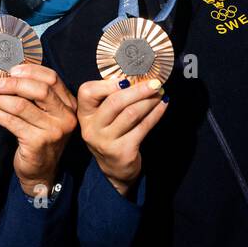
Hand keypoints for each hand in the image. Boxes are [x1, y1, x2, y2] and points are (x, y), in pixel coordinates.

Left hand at [0, 65, 76, 198]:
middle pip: (39, 90)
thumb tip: (9, 76)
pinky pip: (11, 122)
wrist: (41, 171)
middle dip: (13, 84)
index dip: (30, 71)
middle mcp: (65, 117)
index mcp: (69, 105)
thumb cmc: (40, 138)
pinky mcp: (37, 142)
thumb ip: (37, 96)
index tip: (12, 70)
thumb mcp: (47, 115)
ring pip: (21, 105)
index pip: (52, 79)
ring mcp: (53, 130)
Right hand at [75, 77, 167, 196]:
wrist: (115, 169)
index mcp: (84, 115)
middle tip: (154, 83)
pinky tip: (163, 105)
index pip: (87, 92)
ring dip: (149, 101)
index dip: (107, 83)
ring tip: (160, 93)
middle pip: (114, 102)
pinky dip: (155, 114)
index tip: (128, 79)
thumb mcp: (103, 117)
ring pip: (131, 114)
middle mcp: (91, 128)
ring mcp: (106, 142)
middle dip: (137, 90)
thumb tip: (135, 77)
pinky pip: (143, 128)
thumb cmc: (111, 134)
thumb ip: (110, 98)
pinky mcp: (123, 152)